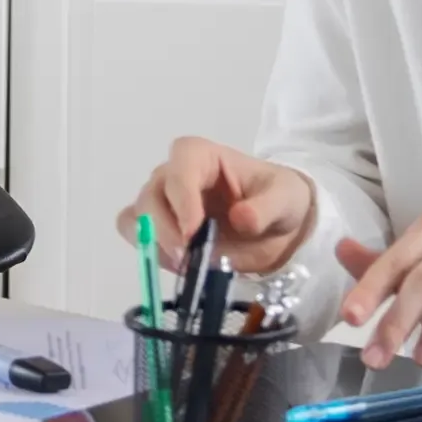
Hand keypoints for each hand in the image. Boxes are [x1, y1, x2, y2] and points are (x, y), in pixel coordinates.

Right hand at [115, 136, 317, 274]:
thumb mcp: (285, 199)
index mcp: (200, 156)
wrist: (274, 227)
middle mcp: (172, 174)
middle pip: (150, 196)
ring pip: (137, 218)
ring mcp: (160, 201)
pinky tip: (181, 266)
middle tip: (190, 258)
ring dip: (156, 245)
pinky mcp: (156, 229)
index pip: (180, 168)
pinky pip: (137, 237)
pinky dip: (151, 253)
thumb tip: (241, 218)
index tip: (194, 233)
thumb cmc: (277, 200)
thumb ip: (265, 208)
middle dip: (165, 230)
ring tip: (187, 265)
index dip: (182, 200)